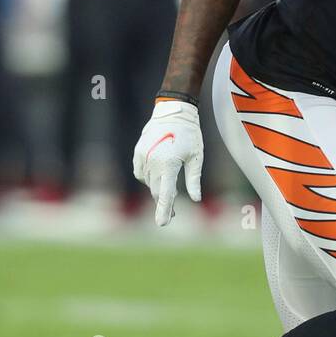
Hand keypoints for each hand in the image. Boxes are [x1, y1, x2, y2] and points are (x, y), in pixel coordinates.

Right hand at [133, 100, 202, 226]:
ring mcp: (143, 157)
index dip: (164, 210)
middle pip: (157, 191)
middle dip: (164, 203)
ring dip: (157, 190)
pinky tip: (159, 177)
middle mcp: (153, 161)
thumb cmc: (190, 135)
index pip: (165, 193)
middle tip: (174, 214)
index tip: (163, 224)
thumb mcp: (197, 157)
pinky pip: (141, 173)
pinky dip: (149, 179)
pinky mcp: (138, 153)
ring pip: (149, 183)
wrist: (173, 112)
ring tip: (169, 193)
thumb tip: (196, 199)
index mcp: (169, 163)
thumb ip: (194, 179)